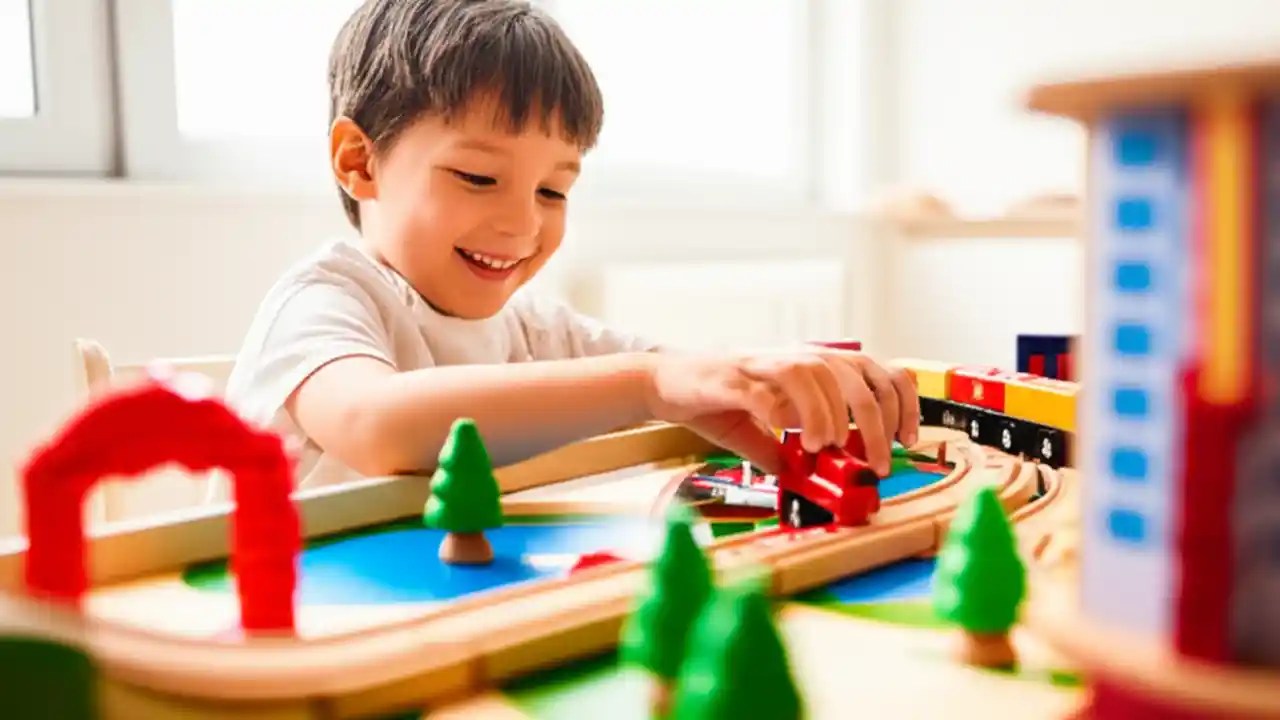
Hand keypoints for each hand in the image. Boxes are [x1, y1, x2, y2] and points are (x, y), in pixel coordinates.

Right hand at [644, 349, 919, 475]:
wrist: (662, 384)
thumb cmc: (715, 402)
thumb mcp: (763, 432)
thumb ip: (788, 452)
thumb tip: (810, 481)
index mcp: (809, 366)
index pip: (874, 370)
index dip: (900, 401)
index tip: (907, 438)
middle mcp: (791, 357)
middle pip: (853, 373)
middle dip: (874, 420)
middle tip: (876, 460)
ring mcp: (761, 364)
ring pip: (814, 373)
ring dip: (830, 413)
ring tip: (828, 447)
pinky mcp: (731, 376)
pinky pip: (766, 387)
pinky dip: (785, 413)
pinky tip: (789, 436)